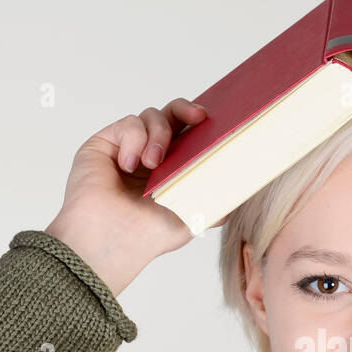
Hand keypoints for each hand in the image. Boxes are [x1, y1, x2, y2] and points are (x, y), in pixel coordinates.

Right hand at [44, 98, 216, 294]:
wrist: (112, 241)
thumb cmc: (148, 236)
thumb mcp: (194, 218)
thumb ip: (218, 201)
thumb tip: (246, 189)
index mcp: (172, 168)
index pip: (188, 134)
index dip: (199, 122)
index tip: (213, 120)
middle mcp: (150, 154)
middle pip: (170, 114)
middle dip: (185, 110)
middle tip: (198, 118)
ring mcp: (127, 147)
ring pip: (150, 116)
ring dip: (158, 135)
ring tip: (153, 163)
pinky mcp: (105, 143)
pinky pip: (128, 124)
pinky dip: (133, 140)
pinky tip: (129, 165)